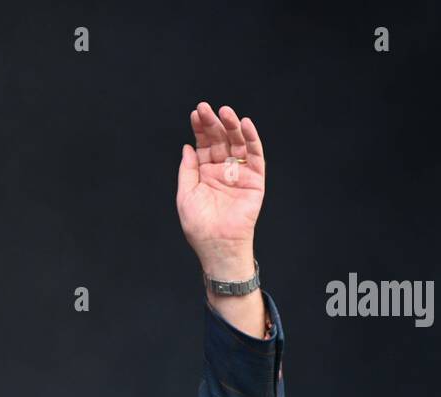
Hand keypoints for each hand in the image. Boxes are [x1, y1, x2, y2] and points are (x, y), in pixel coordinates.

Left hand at [176, 102, 265, 278]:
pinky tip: (245, 125)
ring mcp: (239, 173)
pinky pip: (255, 156)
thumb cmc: (199, 225)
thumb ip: (187, 169)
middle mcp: (222, 170)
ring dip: (232, 126)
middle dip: (213, 124)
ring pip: (237, 144)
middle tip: (206, 108)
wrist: (217, 245)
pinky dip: (252, 140)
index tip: (195, 113)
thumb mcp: (185, 194)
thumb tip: (187, 146)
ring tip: (225, 112)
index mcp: (205, 173)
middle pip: (219, 140)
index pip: (203, 145)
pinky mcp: (255, 180)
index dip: (200, 129)